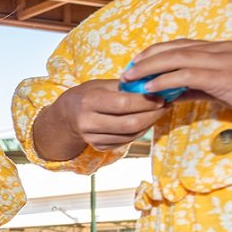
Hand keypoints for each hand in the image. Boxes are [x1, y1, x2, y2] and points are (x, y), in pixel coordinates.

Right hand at [46, 78, 169, 151]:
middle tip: (166, 106)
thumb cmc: (88, 94)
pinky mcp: (99, 146)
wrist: (66, 116)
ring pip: (131, 135)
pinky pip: (127, 141)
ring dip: (150, 123)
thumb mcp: (101, 84)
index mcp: (88, 101)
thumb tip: (155, 86)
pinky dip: (140, 131)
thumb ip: (126, 86)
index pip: (123, 104)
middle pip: (130, 123)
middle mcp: (88, 122)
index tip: (161, 97)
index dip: (146, 102)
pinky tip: (145, 121)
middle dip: (153, 115)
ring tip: (158, 112)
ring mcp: (92, 137)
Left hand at [123, 39, 231, 123]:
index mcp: (222, 49)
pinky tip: (149, 87)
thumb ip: (195, 87)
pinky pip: (188, 75)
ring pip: (179, 57)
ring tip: (131, 78)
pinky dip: (165, 80)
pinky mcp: (225, 76)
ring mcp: (224, 60)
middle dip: (148, 58)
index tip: (136, 62)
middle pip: (176, 48)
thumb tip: (168, 93)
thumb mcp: (220, 89)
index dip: (156, 52)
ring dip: (150, 68)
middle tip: (127, 71)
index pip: (182, 45)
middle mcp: (222, 49)